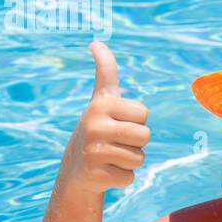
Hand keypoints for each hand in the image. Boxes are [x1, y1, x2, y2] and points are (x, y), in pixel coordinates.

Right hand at [63, 42, 150, 192]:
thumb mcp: (101, 100)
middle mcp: (93, 125)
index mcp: (99, 104)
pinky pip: (130, 177)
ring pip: (140, 158)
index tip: (117, 121)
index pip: (143, 112)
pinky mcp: (95, 175)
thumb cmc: (97, 129)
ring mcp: (93, 151)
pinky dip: (122, 178)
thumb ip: (105, 72)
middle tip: (115, 143)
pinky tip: (106, 173)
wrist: (76, 169)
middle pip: (145, 135)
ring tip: (111, 157)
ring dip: (130, 161)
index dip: (136, 120)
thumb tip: (96, 43)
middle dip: (136, 142)